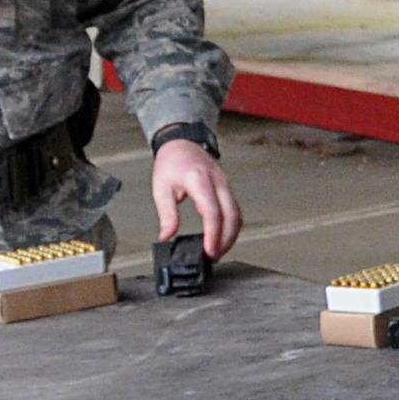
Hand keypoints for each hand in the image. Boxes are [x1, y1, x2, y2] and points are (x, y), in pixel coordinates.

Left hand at [149, 138, 240, 258]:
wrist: (181, 144)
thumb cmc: (172, 162)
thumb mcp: (161, 188)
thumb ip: (166, 214)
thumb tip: (167, 235)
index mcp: (199, 180)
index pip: (212, 212)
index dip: (213, 234)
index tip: (209, 250)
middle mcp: (217, 182)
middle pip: (231, 216)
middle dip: (226, 240)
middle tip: (214, 255)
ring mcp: (225, 185)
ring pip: (237, 215)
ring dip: (231, 235)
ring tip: (218, 250)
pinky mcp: (227, 189)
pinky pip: (235, 210)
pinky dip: (232, 226)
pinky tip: (223, 236)